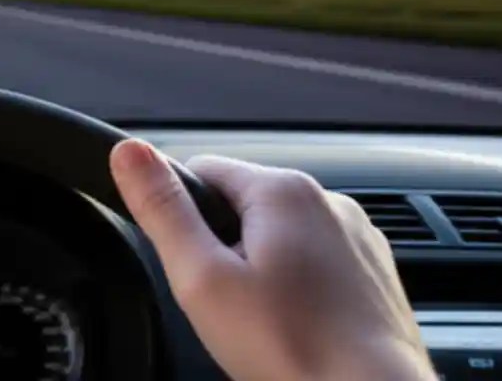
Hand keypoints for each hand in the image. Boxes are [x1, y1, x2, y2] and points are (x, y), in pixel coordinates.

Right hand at [110, 139, 431, 380]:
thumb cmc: (293, 349)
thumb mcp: (201, 277)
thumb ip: (162, 210)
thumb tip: (129, 151)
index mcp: (283, 190)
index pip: (199, 170)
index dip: (181, 219)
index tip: (193, 268)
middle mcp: (328, 202)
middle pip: (240, 206)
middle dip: (223, 250)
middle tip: (227, 305)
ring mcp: (357, 238)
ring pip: (279, 239)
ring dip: (261, 272)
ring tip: (265, 322)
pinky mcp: (373, 275)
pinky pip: (314, 266)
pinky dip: (297, 291)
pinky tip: (296, 328)